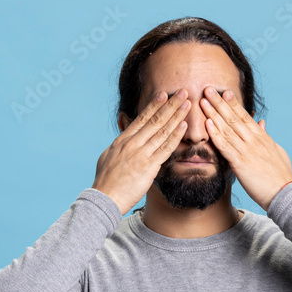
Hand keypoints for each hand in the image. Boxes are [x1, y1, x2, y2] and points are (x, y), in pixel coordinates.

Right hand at [92, 89, 191, 214]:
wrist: (104, 199)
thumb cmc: (106, 182)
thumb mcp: (107, 157)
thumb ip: (119, 146)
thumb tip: (123, 138)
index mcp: (122, 141)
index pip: (141, 119)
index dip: (153, 105)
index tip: (163, 94)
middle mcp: (131, 144)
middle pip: (154, 120)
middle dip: (170, 105)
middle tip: (182, 92)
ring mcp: (140, 154)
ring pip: (162, 131)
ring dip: (176, 116)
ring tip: (187, 104)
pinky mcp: (148, 166)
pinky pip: (165, 149)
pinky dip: (175, 136)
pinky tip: (184, 127)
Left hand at [199, 86, 291, 210]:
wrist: (285, 194)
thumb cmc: (280, 175)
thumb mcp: (276, 151)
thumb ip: (266, 136)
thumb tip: (261, 122)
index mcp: (262, 138)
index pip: (245, 116)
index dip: (233, 103)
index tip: (224, 92)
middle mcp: (255, 141)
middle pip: (234, 118)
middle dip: (220, 103)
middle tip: (208, 89)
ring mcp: (248, 151)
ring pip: (227, 129)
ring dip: (214, 114)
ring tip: (203, 101)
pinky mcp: (241, 164)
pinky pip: (226, 146)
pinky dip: (216, 134)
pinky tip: (208, 124)